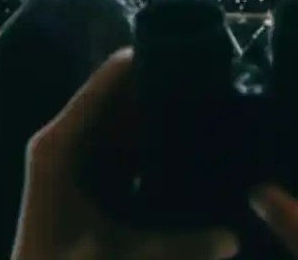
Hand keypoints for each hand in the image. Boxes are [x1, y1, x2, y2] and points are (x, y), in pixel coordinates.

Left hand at [12, 48, 239, 259]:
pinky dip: (153, 144)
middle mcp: (65, 138)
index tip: (200, 57)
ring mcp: (73, 158)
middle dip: (166, 90)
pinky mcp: (85, 179)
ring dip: (163, 117)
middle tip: (220, 87)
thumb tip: (235, 237)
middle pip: (121, 94)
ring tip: (215, 109)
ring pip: (125, 120)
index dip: (151, 60)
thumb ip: (179, 246)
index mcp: (62, 142)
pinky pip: (124, 146)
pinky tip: (192, 147)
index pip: (109, 77)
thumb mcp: (123, 253)